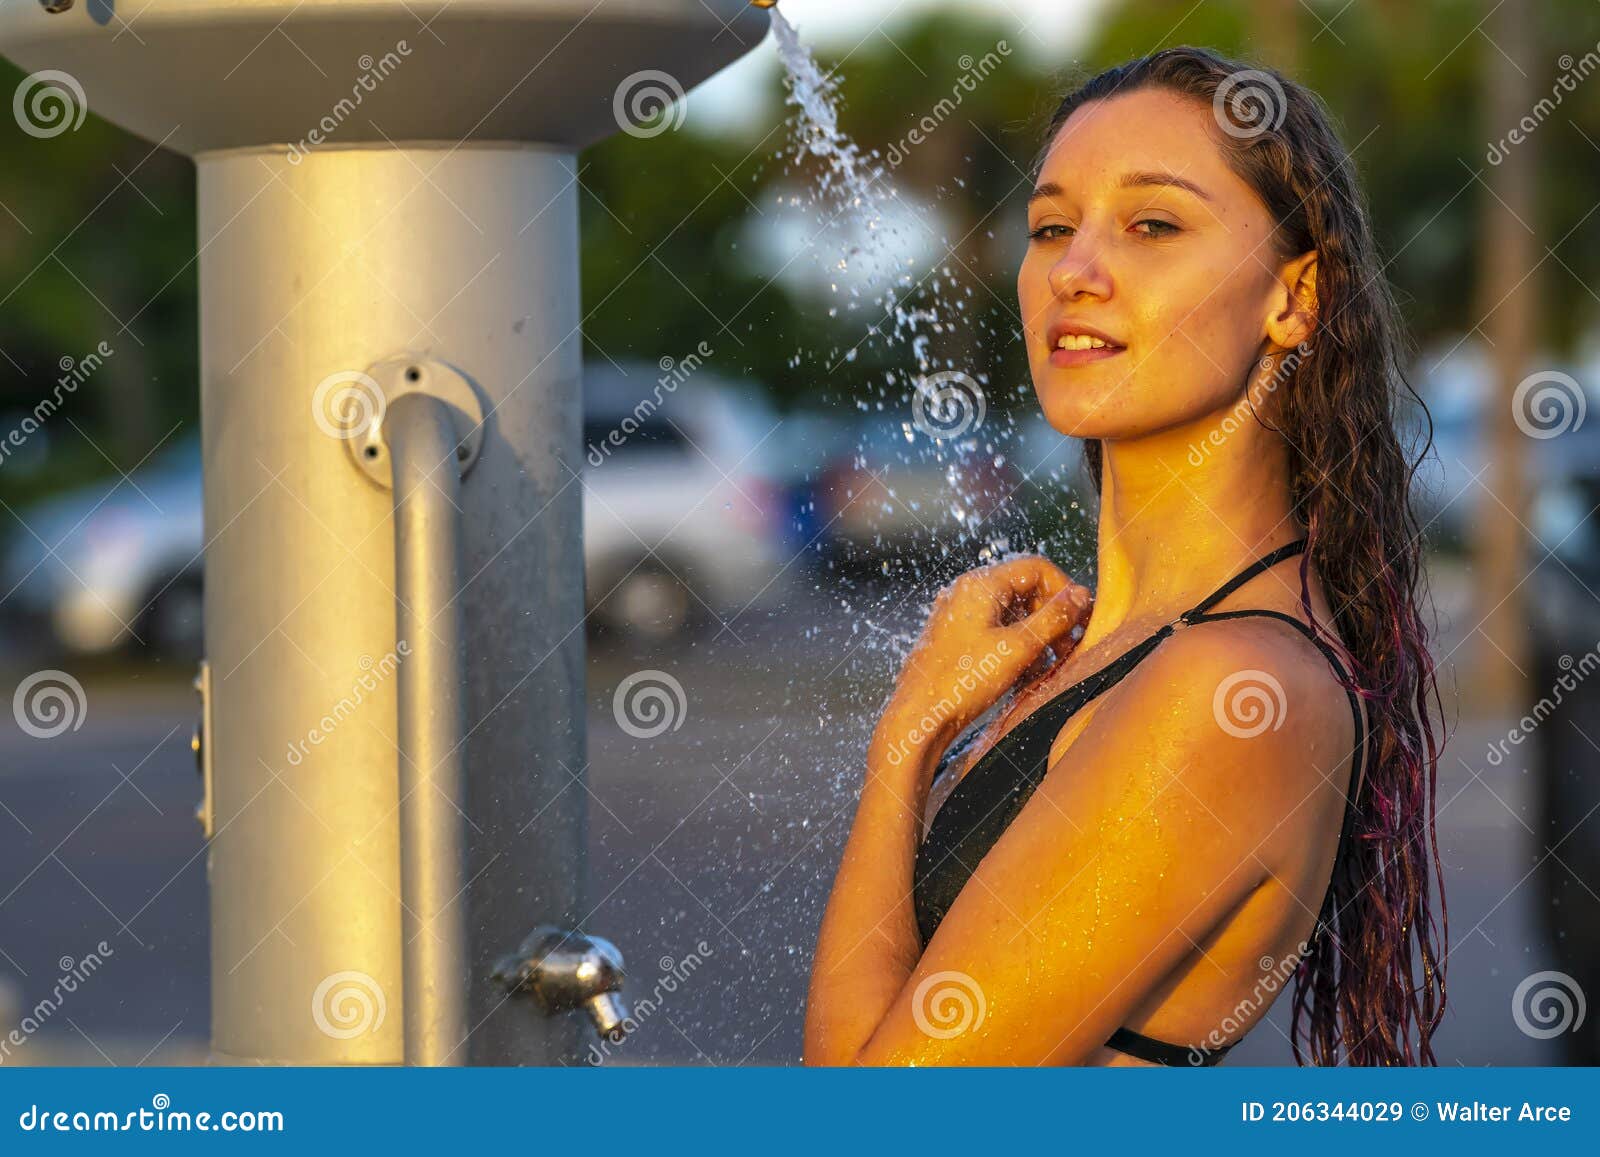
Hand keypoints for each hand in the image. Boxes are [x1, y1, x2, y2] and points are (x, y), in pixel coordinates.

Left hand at [886, 555, 1091, 749]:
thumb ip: (1054, 618)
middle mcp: (966, 592)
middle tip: (1068, 647)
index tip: (1081, 620)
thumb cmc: (963, 681)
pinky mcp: (954, 638)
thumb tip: (1081, 595)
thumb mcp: (1019, 648)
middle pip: (1025, 590)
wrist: (918, 717)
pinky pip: (994, 632)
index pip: (1036, 568)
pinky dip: (1015, 647)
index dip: (1064, 591)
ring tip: (1048, 667)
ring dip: (1036, 636)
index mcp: (980, 584)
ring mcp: (958, 615)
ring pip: (1011, 614)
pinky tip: (1024, 675)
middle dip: (1051, 617)